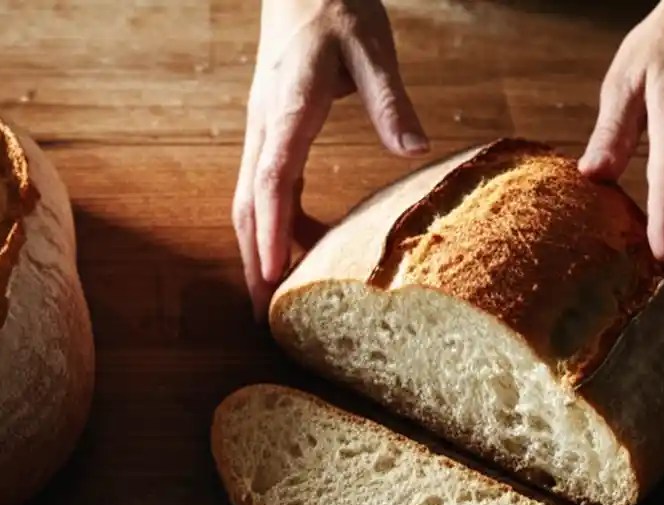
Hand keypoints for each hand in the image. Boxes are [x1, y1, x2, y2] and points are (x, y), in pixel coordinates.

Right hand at [234, 0, 428, 318]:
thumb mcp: (372, 46)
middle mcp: (265, 126)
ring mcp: (263, 130)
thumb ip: (389, 98)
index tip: (275, 277)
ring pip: (251, 201)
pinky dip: (278, 224)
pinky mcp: (272, 131)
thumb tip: (414, 147)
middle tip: (264, 315)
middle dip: (254, 261)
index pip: (273, 180)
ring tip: (274, 297)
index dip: (273, 232)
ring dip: (259, 249)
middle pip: (249, 205)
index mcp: (288, 108)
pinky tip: (305, 245)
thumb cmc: (337, 6)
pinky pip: (268, 187)